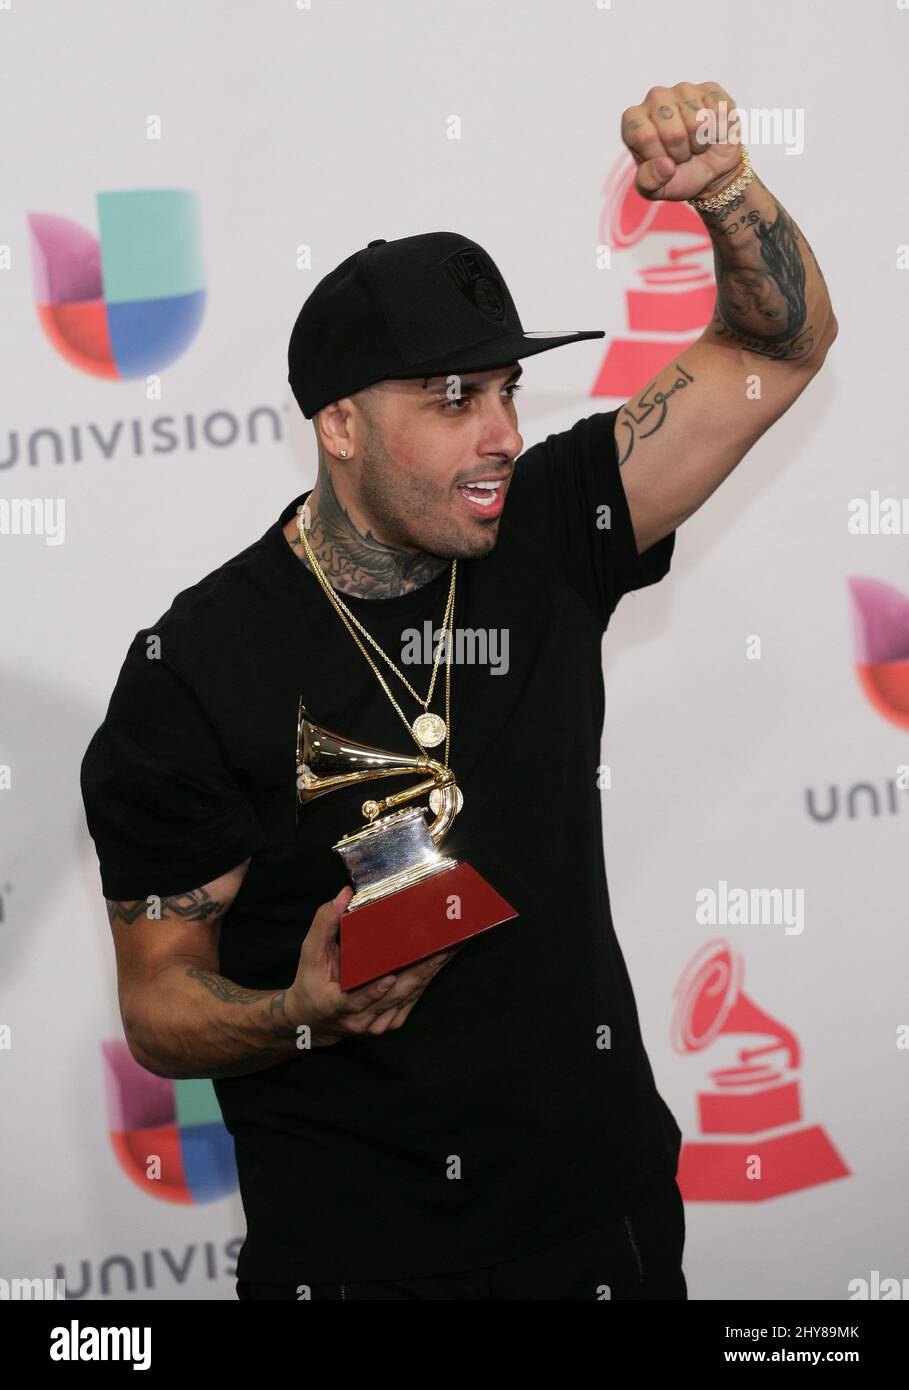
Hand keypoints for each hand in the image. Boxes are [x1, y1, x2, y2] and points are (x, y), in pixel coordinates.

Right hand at [287, 886, 458, 1046]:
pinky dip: (427, 979)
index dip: (373, 991)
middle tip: (444, 947)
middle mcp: (360, 1019)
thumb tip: (344, 894)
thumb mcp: (311, 954)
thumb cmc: (312, 983)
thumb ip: (325, 924)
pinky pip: (412, 999)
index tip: (389, 977)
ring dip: (431, 972)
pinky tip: (440, 961)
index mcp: (336, 1005)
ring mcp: (377, 1024)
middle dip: (422, 970)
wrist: (314, 1020)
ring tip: (451, 948)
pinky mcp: (390, 1022)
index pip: (355, 1000)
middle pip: (396, 995)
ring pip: (409, 997)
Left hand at [621, 81, 743, 202]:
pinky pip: (717, 113)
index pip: (644, 136)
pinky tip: (710, 132)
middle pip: (672, 132)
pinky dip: (717, 132)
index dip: (658, 156)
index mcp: (633, 120)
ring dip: (699, 142)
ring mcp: (683, 90)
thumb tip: (665, 165)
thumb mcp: (654, 189)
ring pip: (697, 122)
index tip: (661, 160)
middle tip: (680, 153)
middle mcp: (655, 98)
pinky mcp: (710, 89)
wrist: (709, 173)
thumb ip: (648, 181)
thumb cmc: (676, 176)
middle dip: (680, 152)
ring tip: (694, 143)